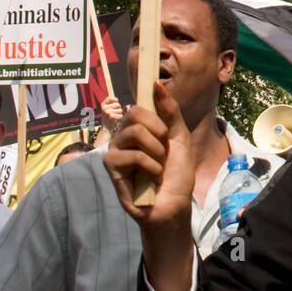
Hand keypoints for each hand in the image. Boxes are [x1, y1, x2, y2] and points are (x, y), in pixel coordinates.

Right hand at [104, 82, 193, 230]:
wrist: (174, 205)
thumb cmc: (175, 173)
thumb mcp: (180, 138)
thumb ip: (170, 112)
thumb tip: (157, 85)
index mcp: (140, 128)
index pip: (139, 105)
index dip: (147, 100)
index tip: (155, 87)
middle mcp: (124, 136)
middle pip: (135, 113)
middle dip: (159, 130)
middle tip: (164, 149)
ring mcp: (115, 151)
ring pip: (134, 132)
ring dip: (156, 150)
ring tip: (158, 165)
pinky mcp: (111, 167)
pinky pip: (132, 155)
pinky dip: (150, 166)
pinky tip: (151, 178)